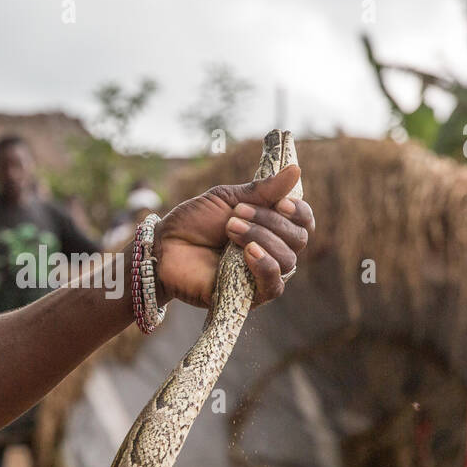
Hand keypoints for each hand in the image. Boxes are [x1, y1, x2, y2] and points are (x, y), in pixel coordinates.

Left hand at [152, 164, 311, 308]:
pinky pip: (274, 286)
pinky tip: (249, 253)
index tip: (281, 202)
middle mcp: (272, 251)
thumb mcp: (227, 198)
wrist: (163, 247)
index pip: (303, 222)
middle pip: (298, 239)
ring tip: (230, 229)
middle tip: (235, 215)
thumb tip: (296, 170)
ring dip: (261, 239)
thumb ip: (262, 190)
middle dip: (270, 222)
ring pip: (288, 260)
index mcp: (270, 226)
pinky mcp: (249, 295)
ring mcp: (262, 274)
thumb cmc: (193, 223)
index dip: (299, 212)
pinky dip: (266, 267)